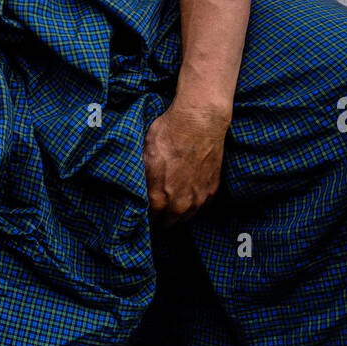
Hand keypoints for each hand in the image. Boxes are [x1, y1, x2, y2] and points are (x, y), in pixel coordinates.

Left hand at [143, 99, 229, 226]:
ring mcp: (198, 199)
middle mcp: (178, 205)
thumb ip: (142, 177)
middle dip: (160, 217)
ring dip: (177, 212)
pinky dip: (194, 200)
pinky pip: (200, 204)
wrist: (199, 122)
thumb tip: (134, 184)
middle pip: (167, 222)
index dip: (144, 215)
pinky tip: (188, 190)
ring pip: (185, 216)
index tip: (142, 210)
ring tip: (171, 202)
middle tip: (156, 208)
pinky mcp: (212, 190)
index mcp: (157, 198)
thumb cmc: (168, 134)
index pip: (147, 219)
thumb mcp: (144, 153)